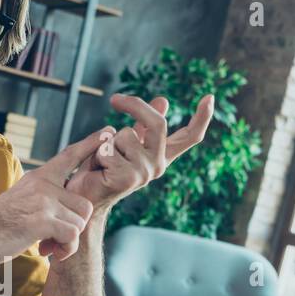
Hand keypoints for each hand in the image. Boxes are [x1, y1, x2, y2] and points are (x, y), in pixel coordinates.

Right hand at [0, 129, 107, 260]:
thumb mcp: (20, 200)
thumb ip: (43, 197)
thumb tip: (65, 206)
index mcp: (39, 177)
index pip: (69, 156)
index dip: (90, 144)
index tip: (108, 132)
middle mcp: (43, 184)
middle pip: (84, 204)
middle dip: (74, 227)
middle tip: (54, 239)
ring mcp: (43, 200)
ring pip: (80, 221)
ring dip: (68, 241)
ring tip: (48, 246)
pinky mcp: (42, 219)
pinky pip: (71, 235)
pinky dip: (64, 249)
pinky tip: (47, 252)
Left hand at [64, 93, 214, 209]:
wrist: (84, 198)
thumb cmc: (102, 169)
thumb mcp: (125, 143)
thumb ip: (144, 124)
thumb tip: (164, 100)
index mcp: (161, 156)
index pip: (188, 137)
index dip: (202, 118)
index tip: (210, 97)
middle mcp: (157, 165)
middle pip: (158, 123)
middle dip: (135, 106)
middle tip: (114, 99)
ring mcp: (144, 173)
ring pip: (125, 134)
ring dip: (107, 142)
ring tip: (104, 161)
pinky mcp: (126, 178)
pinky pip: (109, 149)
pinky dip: (97, 154)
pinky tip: (98, 170)